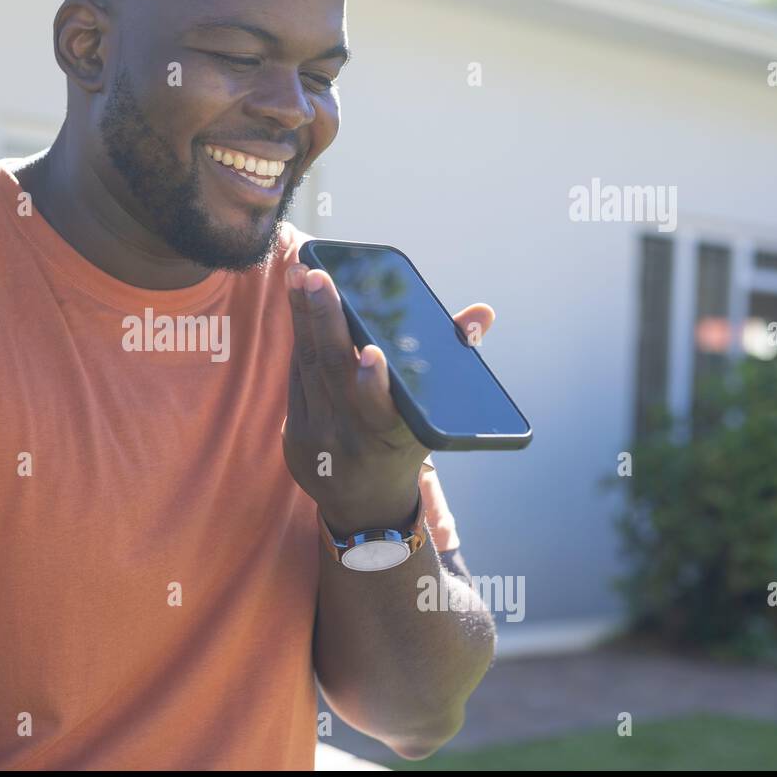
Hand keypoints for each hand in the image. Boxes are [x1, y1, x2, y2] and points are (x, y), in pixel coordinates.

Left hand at [281, 263, 494, 539]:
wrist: (364, 504)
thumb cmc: (404, 444)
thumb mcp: (433, 416)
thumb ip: (453, 359)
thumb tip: (483, 313)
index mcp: (393, 437)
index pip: (380, 412)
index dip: (375, 384)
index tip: (371, 351)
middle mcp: (352, 439)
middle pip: (333, 373)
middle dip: (324, 320)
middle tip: (316, 276)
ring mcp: (318, 438)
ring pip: (309, 368)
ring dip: (303, 317)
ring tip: (299, 272)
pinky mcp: (294, 434)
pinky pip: (297, 378)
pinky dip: (299, 339)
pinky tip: (297, 303)